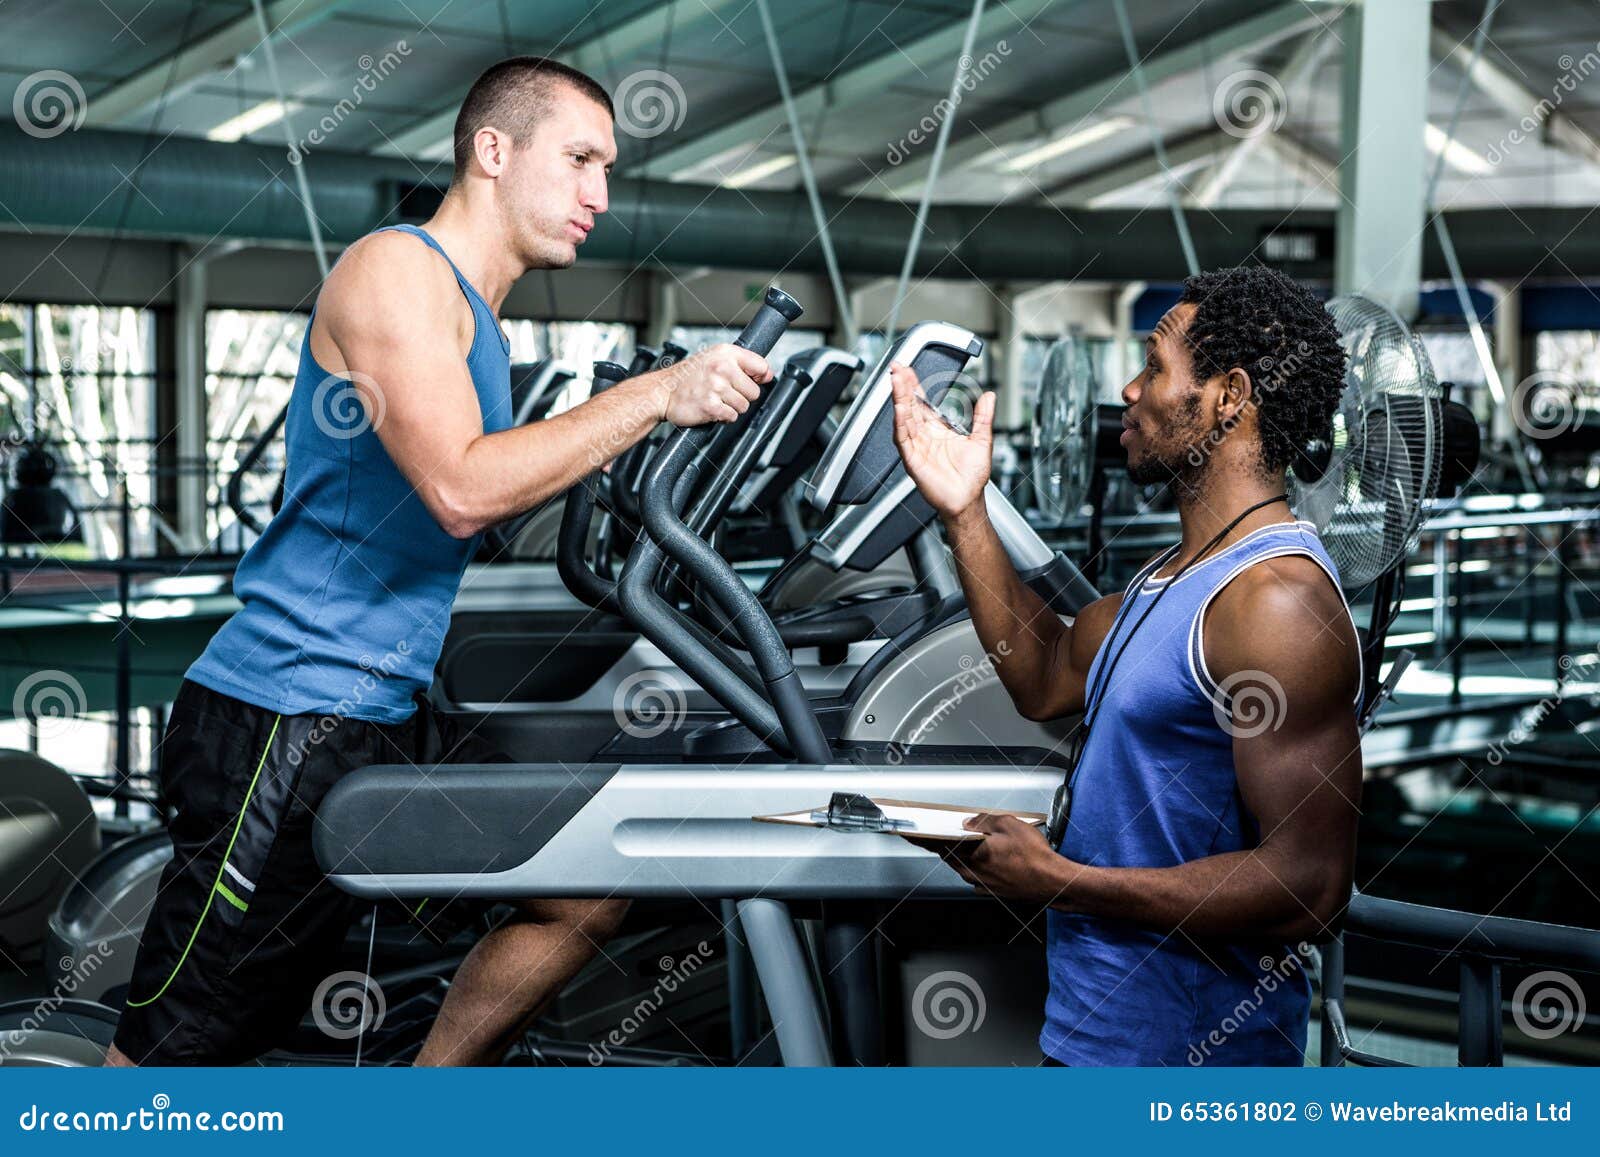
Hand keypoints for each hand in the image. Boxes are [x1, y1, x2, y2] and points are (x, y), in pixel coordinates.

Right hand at [652, 343, 770, 425]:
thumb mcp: (713, 358)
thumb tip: (768, 374)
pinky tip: (710, 408)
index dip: (759, 377)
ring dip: (731, 407)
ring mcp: (716, 387)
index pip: (760, 366)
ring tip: (715, 399)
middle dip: (741, 396)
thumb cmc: (686, 376)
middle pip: (754, 391)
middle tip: (723, 392)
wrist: (662, 391)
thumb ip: (741, 363)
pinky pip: (731, 416)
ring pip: (744, 406)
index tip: (751, 380)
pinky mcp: (711, 406)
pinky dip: (722, 416)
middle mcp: (721, 368)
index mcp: (725, 353)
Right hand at [890, 362, 994, 520]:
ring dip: (900, 399)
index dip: (914, 386)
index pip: (922, 403)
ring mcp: (916, 447)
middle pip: (910, 406)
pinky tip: (900, 409)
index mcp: (937, 430)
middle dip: (902, 386)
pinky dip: (901, 424)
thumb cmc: (972, 477)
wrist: (967, 500)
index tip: (908, 370)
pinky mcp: (913, 460)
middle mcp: (924, 437)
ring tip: (897, 381)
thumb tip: (989, 397)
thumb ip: (983, 417)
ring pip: (904, 418)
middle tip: (897, 368)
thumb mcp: (982, 440)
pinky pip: (904, 439)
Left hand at [905, 814, 1070, 905]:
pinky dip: (978, 864)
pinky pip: (976, 874)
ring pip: (963, 865)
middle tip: (942, 831)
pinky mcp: (991, 890)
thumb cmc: (1034, 857)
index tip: (907, 832)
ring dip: (963, 853)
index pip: (937, 843)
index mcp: (971, 853)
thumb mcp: (1008, 824)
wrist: (1052, 882)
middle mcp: (972, 871)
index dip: (920, 837)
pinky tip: (991, 856)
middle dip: (945, 842)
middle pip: (949, 854)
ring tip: (976, 841)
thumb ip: (984, 821)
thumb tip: (970, 822)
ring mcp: (981, 883)